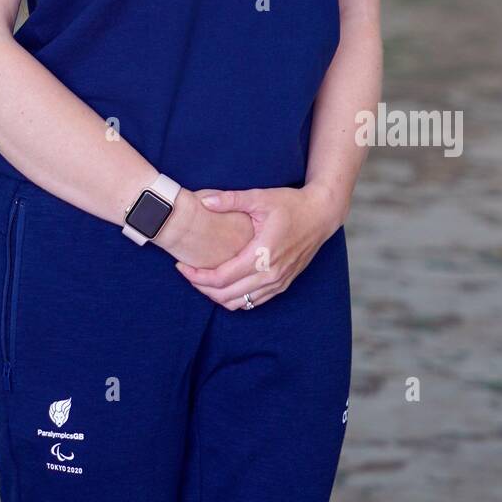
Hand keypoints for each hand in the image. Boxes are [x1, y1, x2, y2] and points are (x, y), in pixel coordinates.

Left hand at [174, 183, 340, 310]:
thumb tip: (204, 200)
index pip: (222, 278)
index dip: (197, 276)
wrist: (321, 215)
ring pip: (240, 303)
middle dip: (202, 288)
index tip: (181, 267)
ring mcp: (278, 282)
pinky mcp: (283, 284)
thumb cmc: (290, 205)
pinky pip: (254, 302)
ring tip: (202, 279)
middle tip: (186, 273)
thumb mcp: (260, 197)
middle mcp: (271, 274)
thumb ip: (231, 199)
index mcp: (262, 254)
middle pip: (227, 296)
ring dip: (217, 296)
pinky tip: (224, 284)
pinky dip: (235, 298)